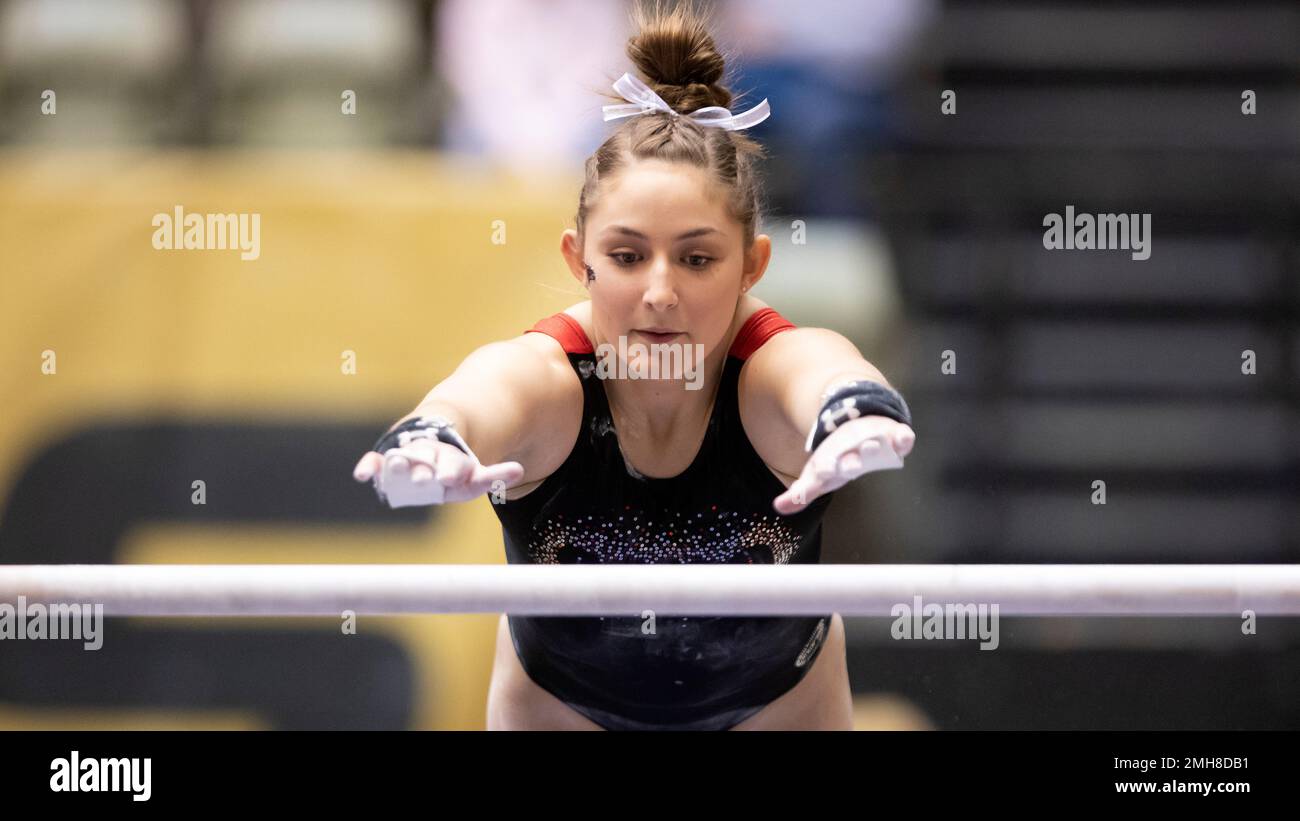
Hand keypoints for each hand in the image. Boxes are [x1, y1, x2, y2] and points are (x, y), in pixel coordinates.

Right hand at [352, 440, 523, 508]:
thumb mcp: (475, 475)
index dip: (450, 469)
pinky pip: (376, 462)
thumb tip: (519, 470)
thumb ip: (494, 476)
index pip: (452, 462)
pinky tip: (362, 474)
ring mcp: (406, 455)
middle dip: (424, 469)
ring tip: (392, 468)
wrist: (434, 440)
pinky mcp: (387, 460)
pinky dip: (370, 466)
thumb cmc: (455, 467)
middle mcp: (427, 452)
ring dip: (397, 464)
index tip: (448, 476)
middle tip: (423, 478)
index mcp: (451, 456)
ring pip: (401, 458)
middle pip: (425, 459)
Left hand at [773, 416, 914, 514]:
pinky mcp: (891, 433)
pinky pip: (899, 435)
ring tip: (874, 447)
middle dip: (851, 461)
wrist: (855, 423)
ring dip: (874, 446)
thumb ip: (802, 492)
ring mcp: (872, 439)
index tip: (824, 471)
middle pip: (851, 456)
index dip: (825, 468)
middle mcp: (851, 448)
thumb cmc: (837, 458)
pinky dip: (902, 438)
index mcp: (831, 460)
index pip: (826, 466)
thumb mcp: (819, 476)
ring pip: (874, 443)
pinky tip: (903, 441)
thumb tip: (778, 506)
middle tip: (852, 466)